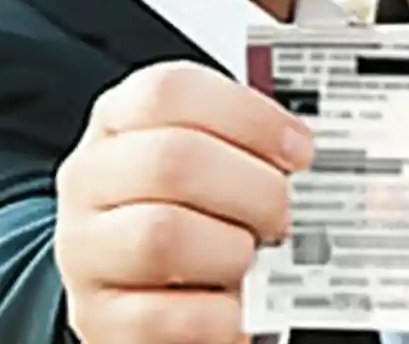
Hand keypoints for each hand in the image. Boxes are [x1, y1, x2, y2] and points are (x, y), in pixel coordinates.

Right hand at [54, 61, 313, 343]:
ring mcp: (87, 249)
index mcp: (122, 121)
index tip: (299, 148)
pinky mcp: (99, 317)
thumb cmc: (188, 211)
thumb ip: (255, 149)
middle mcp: (93, 178)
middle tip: (287, 214)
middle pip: (172, 159)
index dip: (248, 117)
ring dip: (233, 250)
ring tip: (255, 261)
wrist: (133, 284)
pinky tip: (238, 307)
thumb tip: (322, 167)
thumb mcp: (212, 160)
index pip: (172, 91)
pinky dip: (219, 314)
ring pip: (161, 236)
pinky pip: (164, 315)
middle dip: (254, 189)